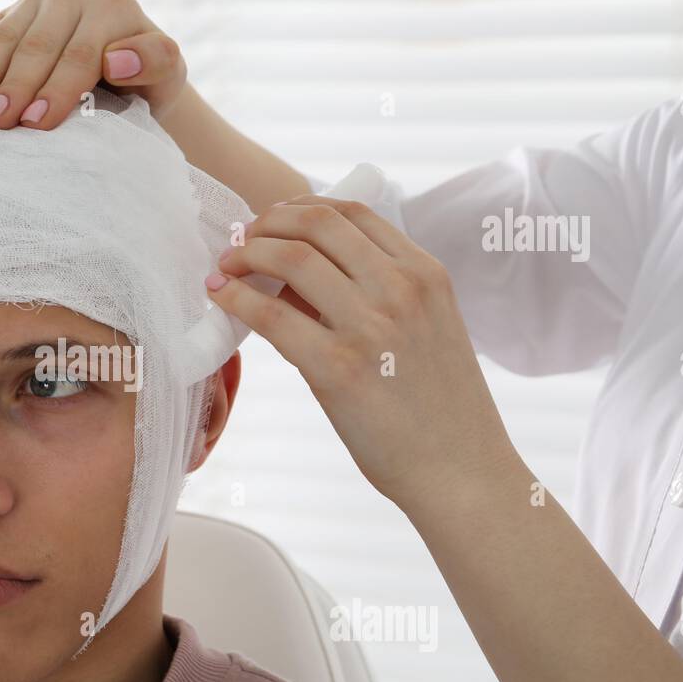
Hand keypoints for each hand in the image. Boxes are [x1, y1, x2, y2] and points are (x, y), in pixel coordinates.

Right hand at [0, 0, 187, 129]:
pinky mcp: (10, 14)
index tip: (36, 123)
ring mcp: (36, 1)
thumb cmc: (147, 83)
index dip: (56, 89)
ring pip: (5, 36)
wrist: (126, 76)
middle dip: (13, 85)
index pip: (79, 52)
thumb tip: (118, 59)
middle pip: (37, 44)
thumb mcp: (167, 76)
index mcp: (112, 6)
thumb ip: (156, 61)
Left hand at [206, 196, 520, 510]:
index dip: (300, 209)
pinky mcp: (338, 367)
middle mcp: (401, 288)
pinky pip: (271, 315)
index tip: (274, 223)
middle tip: (241, 242)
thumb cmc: (438, 411)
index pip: (353, 212)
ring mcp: (371, 325)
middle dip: (266, 224)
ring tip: (225, 268)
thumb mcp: (426, 331)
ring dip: (245, 255)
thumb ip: (375, 296)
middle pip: (316, 223)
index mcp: (426, 273)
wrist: (461, 472)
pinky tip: (221, 298)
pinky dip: (236, 298)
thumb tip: (294, 281)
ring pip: (291, 258)